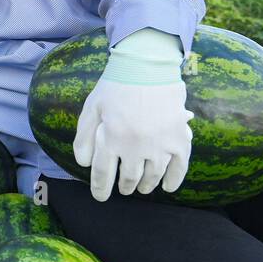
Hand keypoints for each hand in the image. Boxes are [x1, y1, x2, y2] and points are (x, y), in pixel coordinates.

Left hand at [72, 77, 193, 200]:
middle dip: (125, 187)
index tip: (101, 196)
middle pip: (129, 178)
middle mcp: (135, 146)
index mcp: (111, 139)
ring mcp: (159, 144)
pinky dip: (174, 180)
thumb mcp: (91, 108)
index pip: (103, 174)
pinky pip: (179, 167)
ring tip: (142, 189)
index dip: (100, 188)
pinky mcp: (179, 138)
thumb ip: (83, 137)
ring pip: (152, 176)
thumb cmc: (115, 85)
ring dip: (146, 186)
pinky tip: (168, 187)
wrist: (148, 65)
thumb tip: (82, 164)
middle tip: (124, 189)